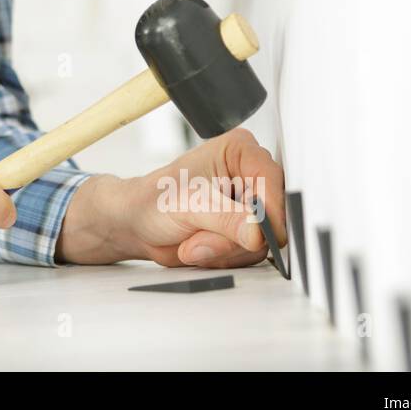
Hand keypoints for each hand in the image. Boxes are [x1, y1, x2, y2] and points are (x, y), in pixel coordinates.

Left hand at [56, 127, 285, 268]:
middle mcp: (250, 175)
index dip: (269, 212)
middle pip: (272, 216)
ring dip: (224, 250)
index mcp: (240, 151)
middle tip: (200, 238)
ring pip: (262, 241)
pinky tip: (199, 246)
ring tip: (193, 240)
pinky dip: (223, 257)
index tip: (254, 234)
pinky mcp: (245, 230)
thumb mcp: (190, 206)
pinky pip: (250, 254)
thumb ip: (226, 219)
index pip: (273, 182)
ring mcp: (249, 205)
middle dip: (234, 237)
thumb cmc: (155, 200)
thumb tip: (258, 232)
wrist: (138, 223)